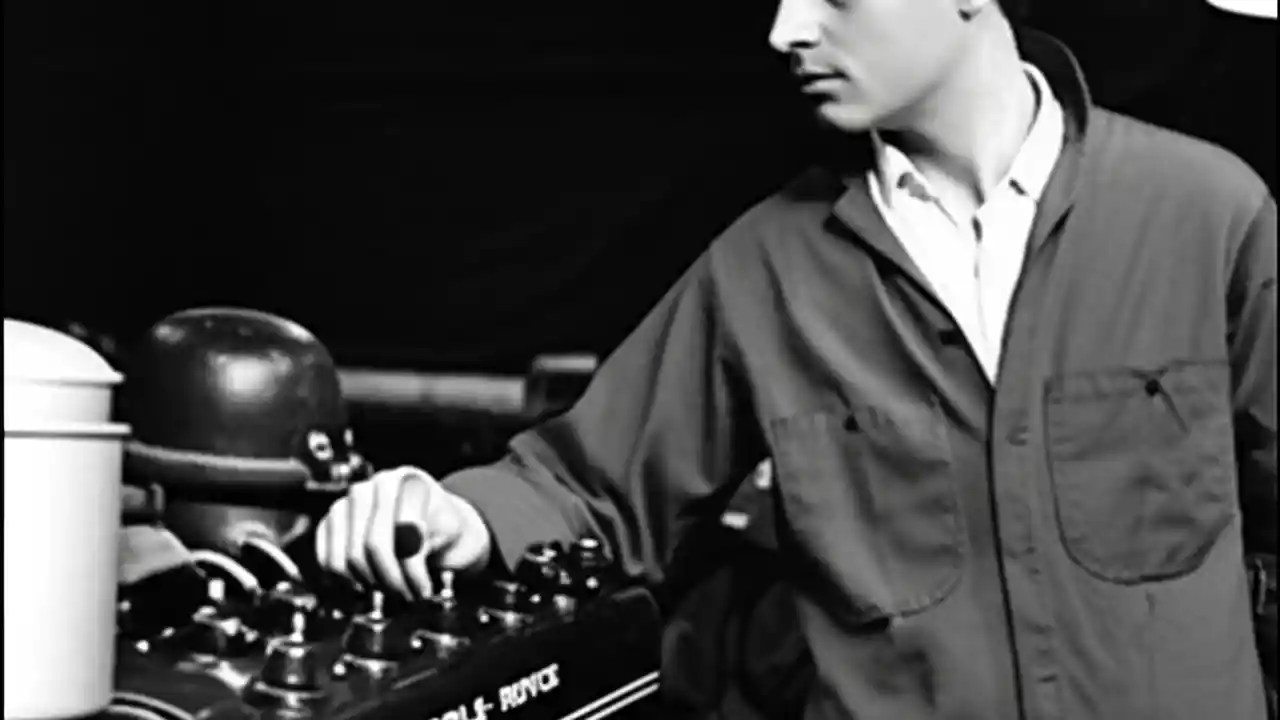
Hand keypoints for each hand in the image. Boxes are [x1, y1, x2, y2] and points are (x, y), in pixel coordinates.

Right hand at [315, 466, 492, 598]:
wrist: (429, 523)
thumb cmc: (442, 527)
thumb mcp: (451, 532)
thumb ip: (428, 543)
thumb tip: (405, 564)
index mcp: (409, 481)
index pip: (403, 530)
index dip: (412, 568)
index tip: (423, 590)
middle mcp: (376, 486)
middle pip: (374, 546)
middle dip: (392, 581)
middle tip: (406, 597)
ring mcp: (350, 501)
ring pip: (350, 557)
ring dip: (371, 584)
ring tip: (390, 591)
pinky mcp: (331, 520)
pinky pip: (328, 559)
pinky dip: (345, 582)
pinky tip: (365, 587)